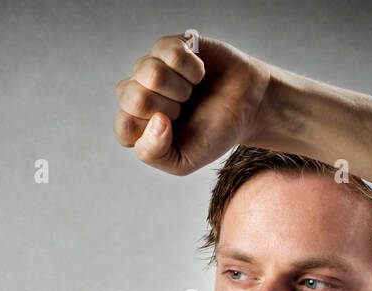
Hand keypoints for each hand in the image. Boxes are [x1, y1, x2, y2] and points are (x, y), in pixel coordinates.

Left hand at [114, 32, 271, 175]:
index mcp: (135, 126)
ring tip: (192, 92)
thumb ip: (155, 153)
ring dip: (181, 87)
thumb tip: (154, 120)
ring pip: (151, 72)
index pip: (124, 127)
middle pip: (134, 97)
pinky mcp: (169, 46)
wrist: (248, 106)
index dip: (153, 131)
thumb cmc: (213, 134)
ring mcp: (150, 69)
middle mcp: (137, 95)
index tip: (175, 131)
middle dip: (169, 107)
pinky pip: (172, 54)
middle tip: (184, 109)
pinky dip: (193, 68)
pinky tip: (198, 74)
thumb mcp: (183, 161)